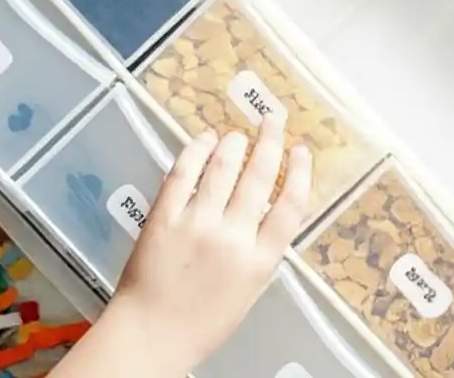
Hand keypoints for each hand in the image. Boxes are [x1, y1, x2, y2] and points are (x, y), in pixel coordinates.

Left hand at [49, 115, 311, 377]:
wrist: (151, 334)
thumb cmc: (200, 322)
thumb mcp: (246, 292)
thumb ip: (257, 252)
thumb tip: (264, 211)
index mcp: (259, 262)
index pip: (290, 207)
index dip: (299, 173)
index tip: (301, 150)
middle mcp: (232, 238)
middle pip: (259, 178)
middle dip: (269, 143)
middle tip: (273, 119)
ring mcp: (197, 224)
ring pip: (222, 169)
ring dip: (233, 144)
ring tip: (238, 133)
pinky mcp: (164, 217)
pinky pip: (183, 174)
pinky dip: (196, 151)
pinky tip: (203, 140)